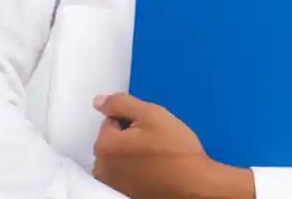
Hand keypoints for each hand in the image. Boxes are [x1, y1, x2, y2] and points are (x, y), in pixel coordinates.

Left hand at [91, 93, 253, 198]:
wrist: (194, 185)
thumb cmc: (174, 149)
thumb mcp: (151, 114)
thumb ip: (120, 103)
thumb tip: (98, 101)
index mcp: (104, 145)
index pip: (112, 119)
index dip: (134, 119)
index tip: (151, 128)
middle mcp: (101, 168)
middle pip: (114, 138)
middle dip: (131, 135)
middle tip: (156, 140)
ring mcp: (112, 183)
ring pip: (120, 154)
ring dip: (134, 151)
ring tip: (156, 154)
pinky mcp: (125, 193)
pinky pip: (126, 170)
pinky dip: (137, 167)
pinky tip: (155, 168)